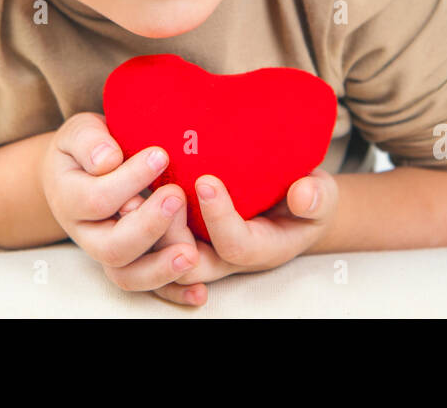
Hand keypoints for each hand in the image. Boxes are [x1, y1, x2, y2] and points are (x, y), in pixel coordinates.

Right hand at [39, 113, 202, 300]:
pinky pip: (150, 288)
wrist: (80, 172)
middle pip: (112, 247)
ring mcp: (110, 253)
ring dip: (161, 268)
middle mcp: (88, 234)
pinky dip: (174, 292)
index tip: (160, 155)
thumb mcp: (80, 132)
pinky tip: (200, 292)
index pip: (97, 199)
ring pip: (128, 275)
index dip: (129, 180)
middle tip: (177, 197)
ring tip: (190, 253)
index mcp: (70, 199)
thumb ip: (90, 141)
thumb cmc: (88, 147)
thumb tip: (107, 160)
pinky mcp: (133, 263)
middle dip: (147, 226)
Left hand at [119, 168, 339, 305]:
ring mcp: (201, 251)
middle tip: (154, 195)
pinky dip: (136, 230)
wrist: (290, 202)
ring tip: (131, 197)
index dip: (220, 218)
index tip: (206, 180)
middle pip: (190, 265)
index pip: (238, 246)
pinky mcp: (181, 238)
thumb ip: (317, 196)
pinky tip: (124, 197)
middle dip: (169, 235)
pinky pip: (150, 249)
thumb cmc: (304, 195)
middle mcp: (227, 259)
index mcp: (263, 248)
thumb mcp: (322, 194)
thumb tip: (304, 195)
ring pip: (162, 262)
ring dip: (145, 235)